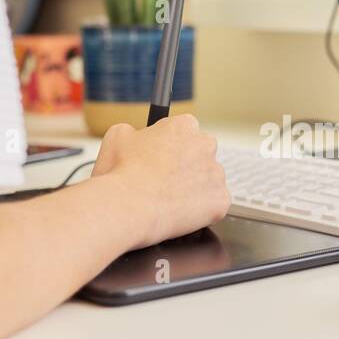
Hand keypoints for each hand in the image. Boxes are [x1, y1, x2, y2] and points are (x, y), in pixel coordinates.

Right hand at [89, 115, 230, 248]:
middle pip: (201, 154)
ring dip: (194, 188)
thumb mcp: (117, 136)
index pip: (184, 131)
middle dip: (187, 165)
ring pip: (209, 180)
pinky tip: (180, 212)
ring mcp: (217, 174)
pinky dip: (201, 210)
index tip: (162, 158)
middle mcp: (206, 145)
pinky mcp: (221, 200)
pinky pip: (215, 204)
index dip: (170, 146)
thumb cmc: (122, 173)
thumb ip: (133, 131)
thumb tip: (136, 136)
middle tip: (166, 181)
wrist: (130, 206)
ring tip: (169, 199)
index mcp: (184, 126)